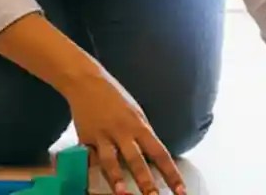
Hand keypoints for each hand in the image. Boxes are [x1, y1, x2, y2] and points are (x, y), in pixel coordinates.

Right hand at [65, 73, 184, 194]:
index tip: (180, 191)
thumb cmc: (115, 98)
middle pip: (137, 160)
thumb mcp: (136, 113)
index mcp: (140, 126)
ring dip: (116, 178)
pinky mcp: (84, 138)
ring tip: (122, 194)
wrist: (87, 82)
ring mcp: (103, 135)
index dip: (171, 174)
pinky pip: (88, 157)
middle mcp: (123, 131)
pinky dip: (89, 170)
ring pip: (111, 160)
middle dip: (146, 181)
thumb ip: (142, 135)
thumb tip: (154, 157)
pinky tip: (88, 183)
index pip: (160, 154)